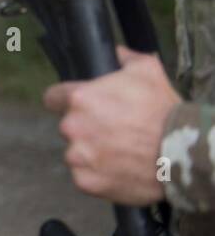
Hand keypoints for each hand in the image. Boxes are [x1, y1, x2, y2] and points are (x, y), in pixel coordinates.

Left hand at [42, 47, 177, 204]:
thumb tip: (116, 52)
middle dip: (86, 128)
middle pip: (69, 126)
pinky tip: (119, 169)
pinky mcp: (86, 182)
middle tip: (113, 130)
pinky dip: (98, 175)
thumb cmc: (163, 110)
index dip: (65, 101)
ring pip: (76, 153)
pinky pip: (85, 177)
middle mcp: (72, 127)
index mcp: (79, 99)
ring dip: (91, 152)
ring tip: (120, 152)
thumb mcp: (148, 71)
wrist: (182, 154)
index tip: (80, 107)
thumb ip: (125, 58)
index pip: (53, 98)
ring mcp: (78, 157)